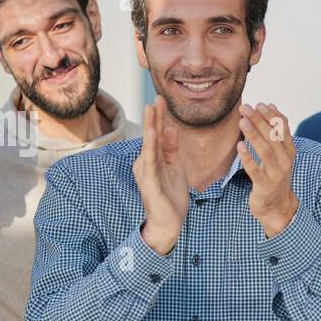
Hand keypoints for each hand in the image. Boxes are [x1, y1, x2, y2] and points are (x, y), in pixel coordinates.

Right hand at [133, 96, 188, 255]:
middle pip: (151, 136)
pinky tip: (153, 133)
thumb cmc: (171, 197)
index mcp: (152, 159)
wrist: (169, 224)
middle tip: (157, 97)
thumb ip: (171, 149)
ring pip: (148, 145)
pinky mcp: (150, 182)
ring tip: (151, 109)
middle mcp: (145, 163)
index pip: (156, 134)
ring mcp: (146, 172)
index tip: (162, 99)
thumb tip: (170, 128)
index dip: (160, 117)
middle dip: (154, 116)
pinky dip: (151, 147)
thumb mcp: (175, 168)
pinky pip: (151, 162)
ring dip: (150, 126)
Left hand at [238, 102, 300, 237]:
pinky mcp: (264, 186)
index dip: (272, 116)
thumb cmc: (275, 174)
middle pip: (273, 137)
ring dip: (253, 135)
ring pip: (265, 151)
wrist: (277, 206)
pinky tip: (239, 147)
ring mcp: (276, 174)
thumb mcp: (280, 153)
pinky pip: (255, 170)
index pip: (283, 129)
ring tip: (242, 121)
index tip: (260, 104)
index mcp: (290, 151)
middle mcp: (285, 161)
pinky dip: (247, 158)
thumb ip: (276, 131)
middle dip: (259, 121)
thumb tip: (270, 105)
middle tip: (245, 108)